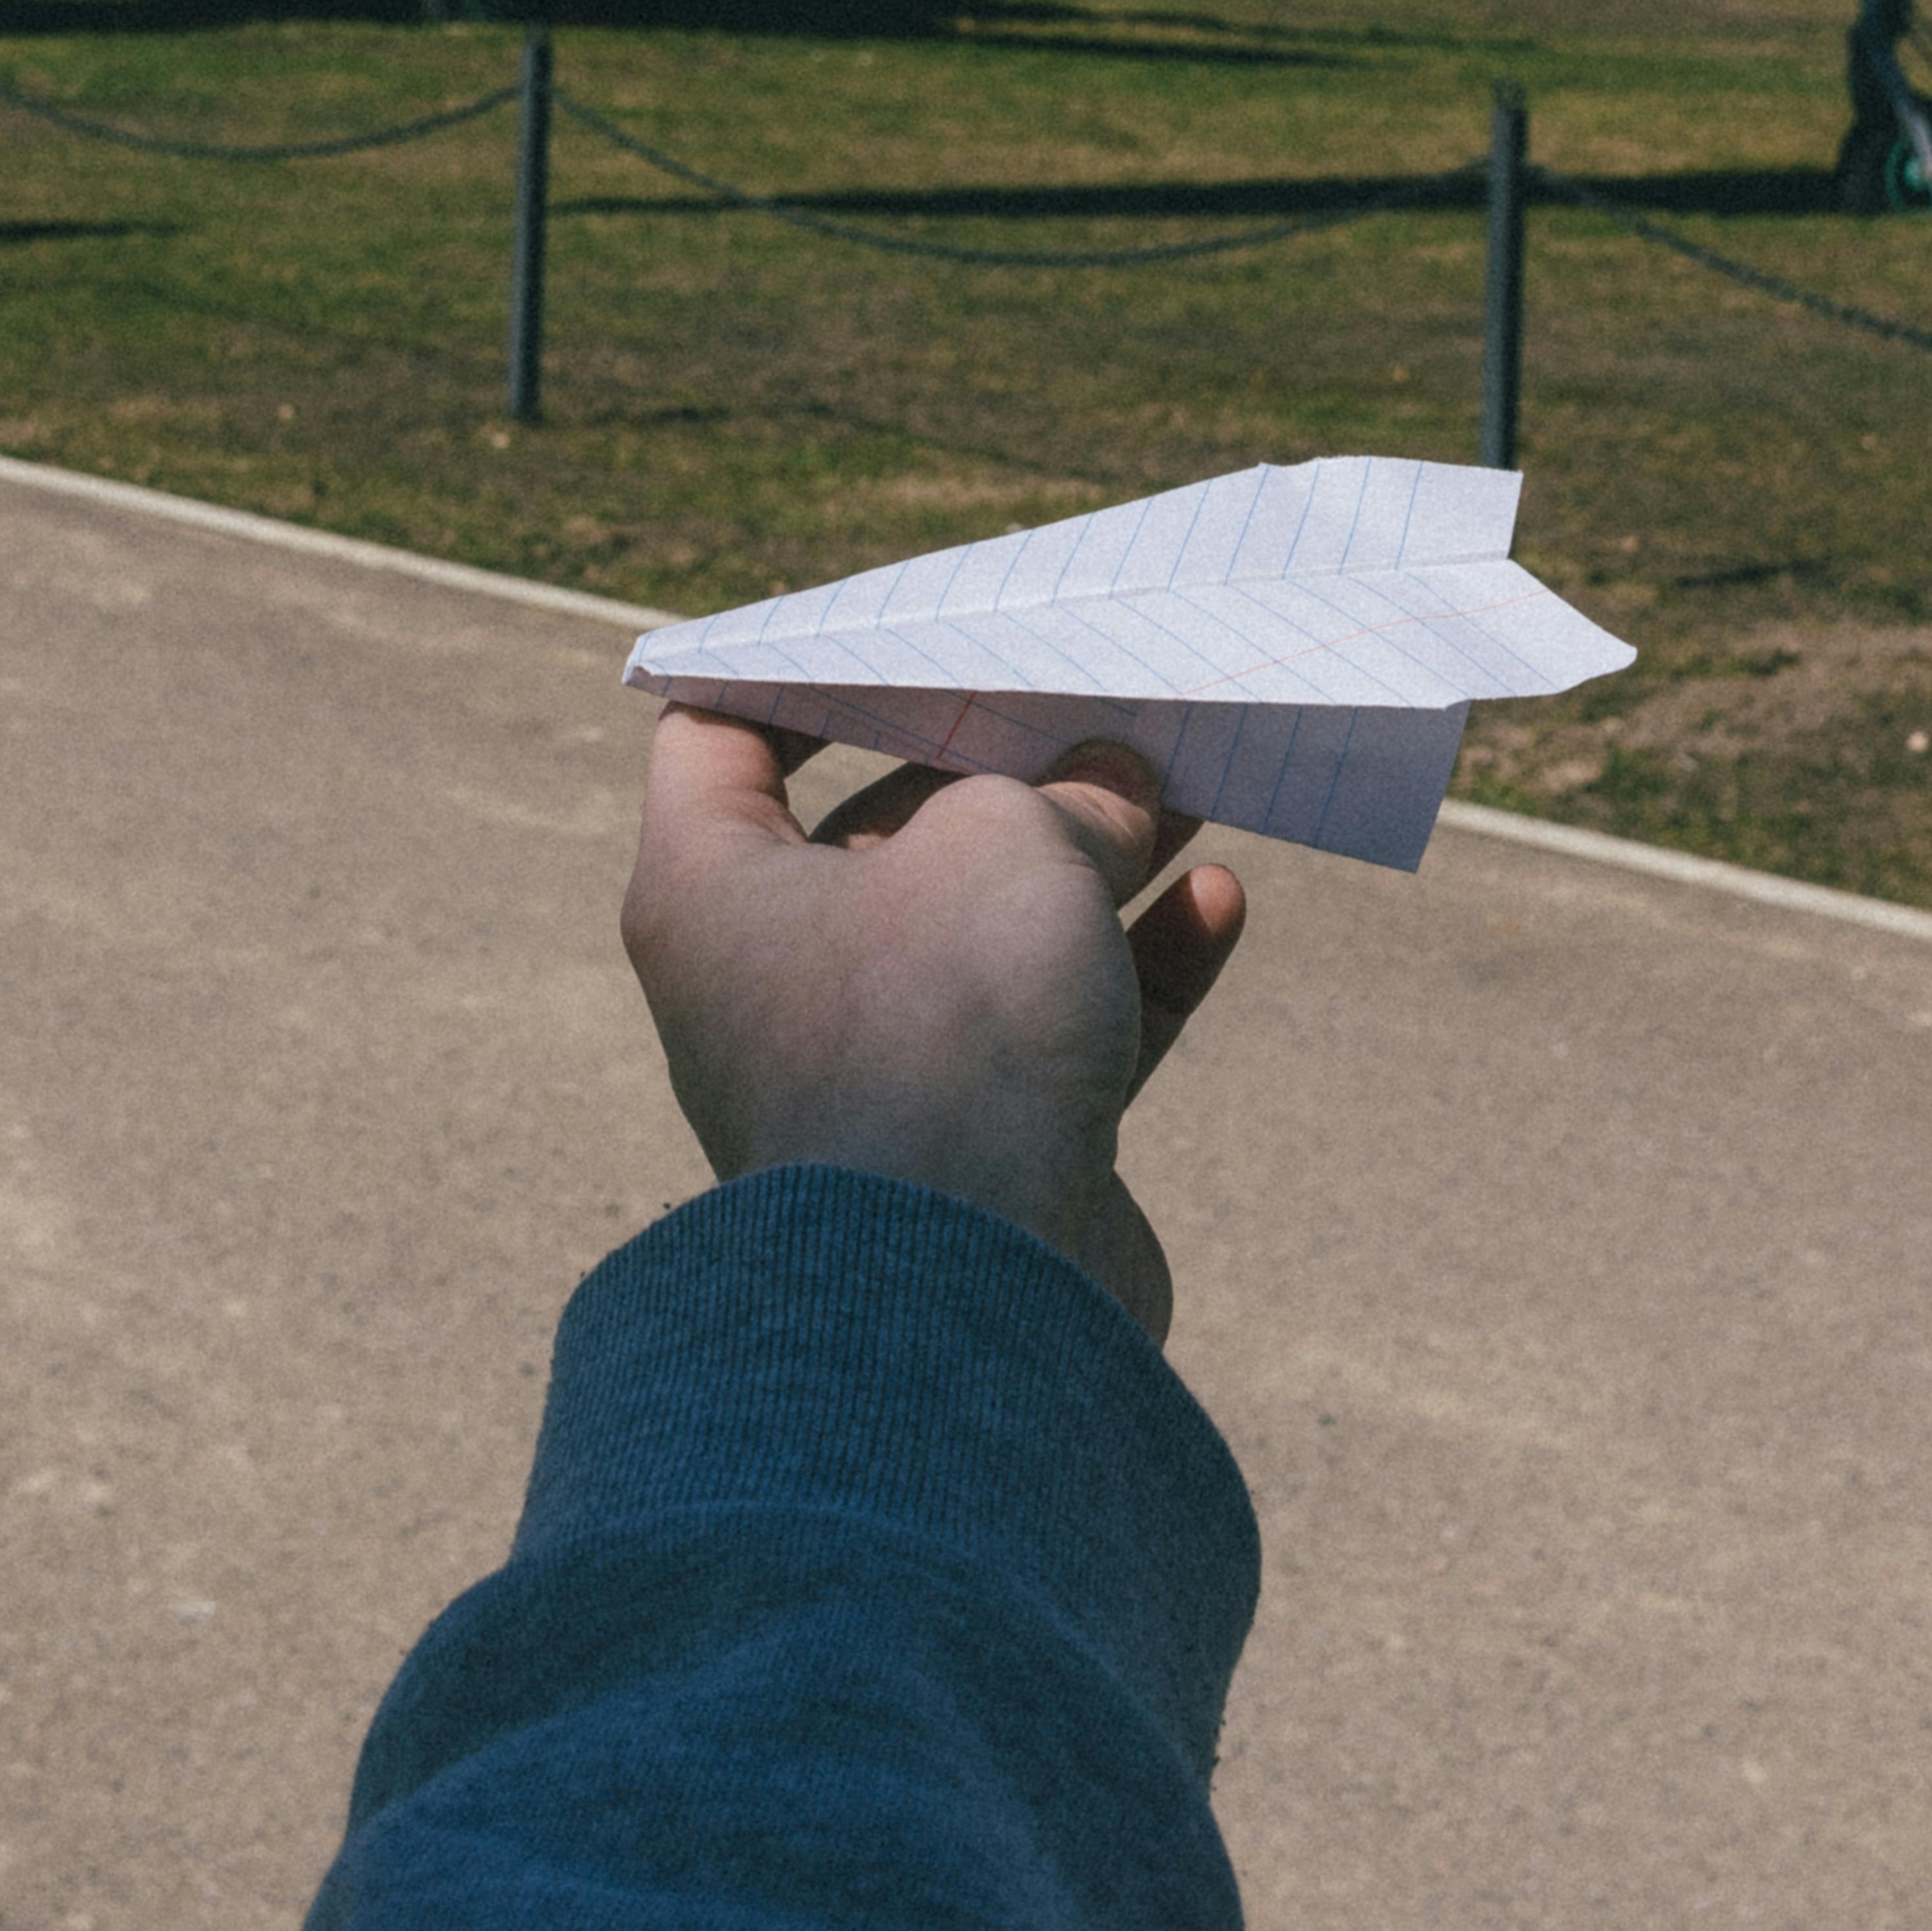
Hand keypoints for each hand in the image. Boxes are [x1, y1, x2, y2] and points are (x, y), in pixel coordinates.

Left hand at [621, 711, 1246, 1339]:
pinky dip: (1134, 966)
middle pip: (883, 828)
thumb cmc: (945, 1029)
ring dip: (1090, 854)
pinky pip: (1058, 1028)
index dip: (802, 664)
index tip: (910, 624)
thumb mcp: (1010, 842)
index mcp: (714, 892)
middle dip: (999, 761)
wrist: (970, 1307)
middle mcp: (775, 982)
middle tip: (1095, 699)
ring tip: (1185, 782)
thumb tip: (1116, 787)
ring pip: (987, 928)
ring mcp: (880, 1073)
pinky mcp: (979, 1152)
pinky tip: (1217, 902)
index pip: (717, 734)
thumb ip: (1065, 792)